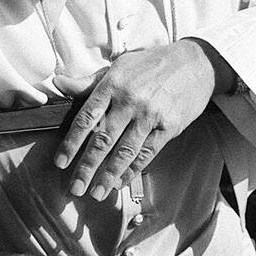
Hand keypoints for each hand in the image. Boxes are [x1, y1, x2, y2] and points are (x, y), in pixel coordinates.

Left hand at [52, 40, 218, 200]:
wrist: (195, 62)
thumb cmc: (152, 64)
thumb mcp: (119, 66)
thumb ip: (88, 81)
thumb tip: (59, 84)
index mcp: (113, 84)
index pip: (87, 118)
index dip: (72, 143)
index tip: (60, 162)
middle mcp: (130, 100)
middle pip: (103, 140)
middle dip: (86, 168)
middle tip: (75, 188)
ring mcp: (150, 115)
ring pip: (125, 152)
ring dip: (108, 176)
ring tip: (96, 193)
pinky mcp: (168, 126)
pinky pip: (147, 153)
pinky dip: (132, 170)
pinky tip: (120, 182)